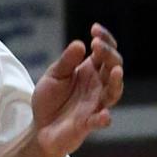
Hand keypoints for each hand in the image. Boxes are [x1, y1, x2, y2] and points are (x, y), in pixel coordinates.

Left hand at [30, 24, 123, 156]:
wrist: (40, 128)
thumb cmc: (50, 99)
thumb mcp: (54, 76)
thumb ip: (66, 62)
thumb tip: (80, 44)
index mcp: (90, 70)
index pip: (105, 52)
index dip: (105, 39)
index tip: (95, 29)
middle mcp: (98, 85)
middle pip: (114, 67)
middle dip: (109, 54)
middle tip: (97, 45)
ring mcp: (96, 104)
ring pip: (114, 92)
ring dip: (116, 82)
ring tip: (116, 70)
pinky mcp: (89, 123)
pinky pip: (100, 121)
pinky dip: (104, 118)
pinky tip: (104, 114)